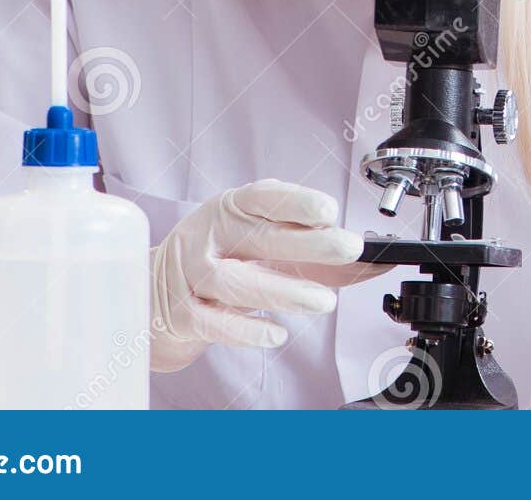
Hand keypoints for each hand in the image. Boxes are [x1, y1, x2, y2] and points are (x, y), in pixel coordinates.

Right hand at [149, 179, 388, 371]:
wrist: (154, 292)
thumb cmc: (222, 258)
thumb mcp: (262, 240)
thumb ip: (316, 251)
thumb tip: (376, 263)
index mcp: (229, 207)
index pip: (263, 197)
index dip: (296, 201)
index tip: (330, 210)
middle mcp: (207, 235)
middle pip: (258, 237)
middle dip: (308, 243)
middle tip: (349, 248)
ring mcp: (190, 275)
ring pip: (237, 283)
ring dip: (284, 291)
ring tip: (324, 302)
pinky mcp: (182, 314)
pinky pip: (215, 323)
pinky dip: (247, 329)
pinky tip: (277, 333)